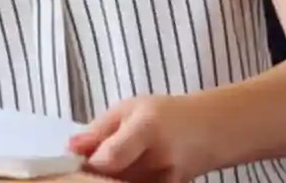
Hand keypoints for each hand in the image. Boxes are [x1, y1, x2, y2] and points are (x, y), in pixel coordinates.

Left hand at [68, 95, 214, 182]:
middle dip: (96, 173)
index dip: (89, 163)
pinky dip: (127, 181)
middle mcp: (161, 159)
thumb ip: (99, 129)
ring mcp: (169, 181)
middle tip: (90, 163)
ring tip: (115, 163)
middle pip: (114, 179)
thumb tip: (70, 147)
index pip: (111, 158)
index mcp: (147, 129)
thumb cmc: (167, 114)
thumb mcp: (129, 108)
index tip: (78, 158)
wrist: (215, 130)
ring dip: (111, 178)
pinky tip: (128, 171)